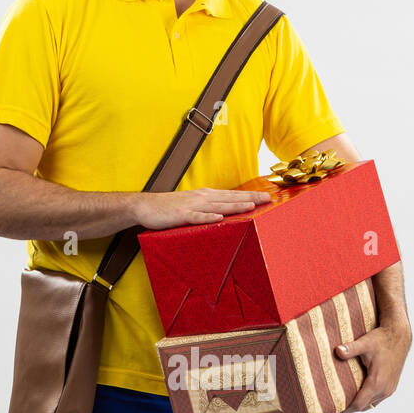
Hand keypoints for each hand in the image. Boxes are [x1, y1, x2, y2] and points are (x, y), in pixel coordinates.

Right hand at [135, 186, 271, 229]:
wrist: (145, 206)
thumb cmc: (169, 208)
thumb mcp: (191, 205)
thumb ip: (207, 208)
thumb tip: (224, 212)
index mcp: (205, 195)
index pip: (232, 195)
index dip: (250, 195)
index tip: (267, 196)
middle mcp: (201, 198)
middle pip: (230, 198)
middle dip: (250, 198)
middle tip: (268, 199)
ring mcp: (191, 206)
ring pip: (217, 205)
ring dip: (234, 206)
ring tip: (251, 206)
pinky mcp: (181, 216)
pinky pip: (197, 217)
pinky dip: (208, 217)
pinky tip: (219, 218)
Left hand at [335, 318, 411, 412]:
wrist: (399, 336)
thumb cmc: (382, 339)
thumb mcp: (365, 343)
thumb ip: (351, 349)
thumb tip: (337, 350)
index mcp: (377, 382)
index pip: (358, 404)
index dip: (346, 408)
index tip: (335, 407)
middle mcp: (385, 389)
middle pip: (363, 407)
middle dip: (350, 407)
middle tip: (336, 403)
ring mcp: (390, 389)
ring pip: (371, 404)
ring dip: (359, 403)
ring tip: (345, 399)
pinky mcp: (392, 386)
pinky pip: (377, 399)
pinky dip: (367, 399)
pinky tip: (358, 392)